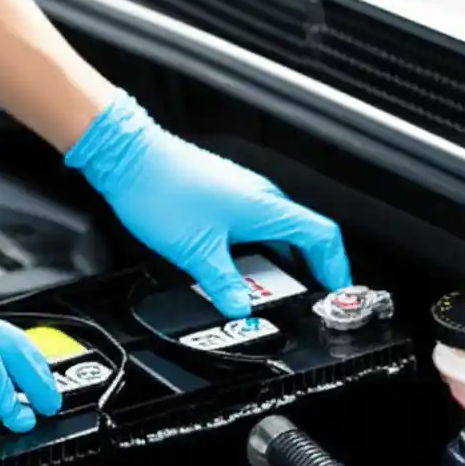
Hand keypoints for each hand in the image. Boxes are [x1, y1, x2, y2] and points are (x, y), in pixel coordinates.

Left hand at [65, 89, 351, 317]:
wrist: (127, 156)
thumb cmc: (161, 189)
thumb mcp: (196, 253)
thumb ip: (224, 286)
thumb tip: (240, 309)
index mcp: (266, 208)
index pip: (322, 237)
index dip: (336, 268)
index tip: (337, 293)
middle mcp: (260, 197)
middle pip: (302, 238)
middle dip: (307, 273)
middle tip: (303, 301)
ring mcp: (242, 194)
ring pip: (275, 234)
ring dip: (276, 265)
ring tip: (264, 293)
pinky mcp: (224, 195)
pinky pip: (253, 228)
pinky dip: (255, 253)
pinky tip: (235, 271)